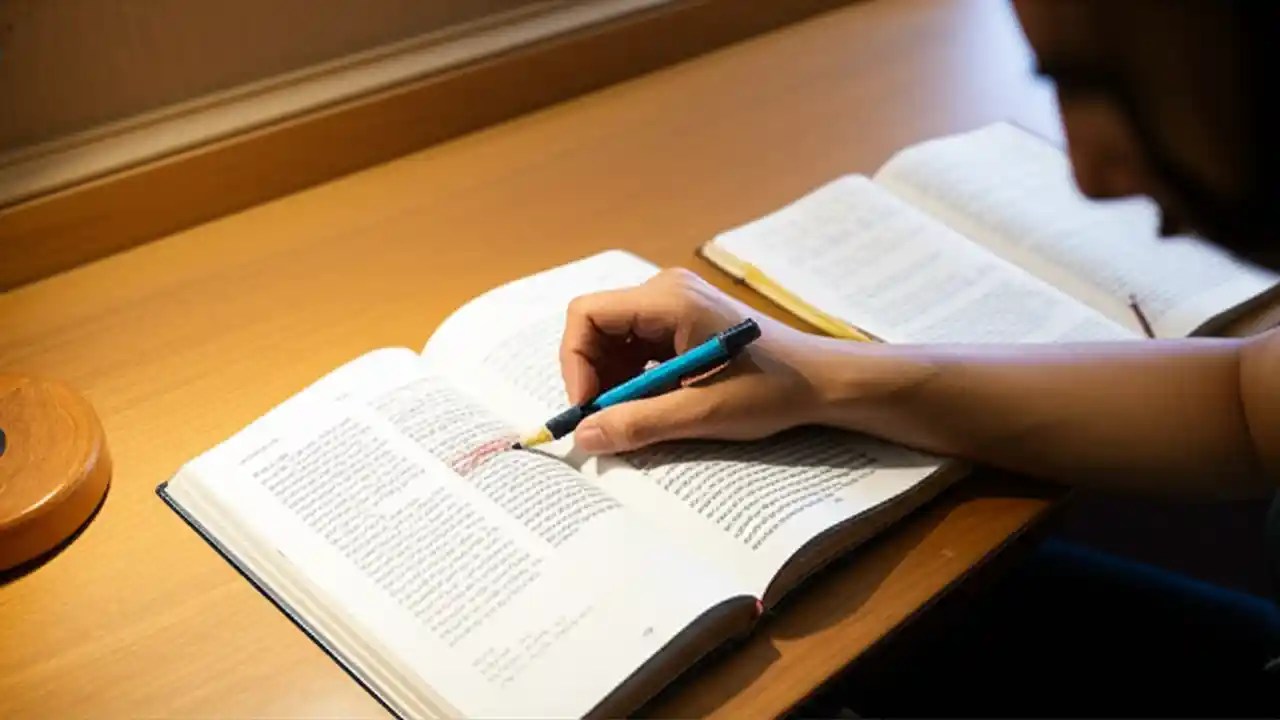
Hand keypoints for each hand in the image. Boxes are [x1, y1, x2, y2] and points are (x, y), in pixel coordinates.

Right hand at [559, 268, 835, 453]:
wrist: (823, 381)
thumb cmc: (771, 390)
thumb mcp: (703, 413)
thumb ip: (640, 422)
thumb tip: (584, 436)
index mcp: (668, 299)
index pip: (587, 315)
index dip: (575, 362)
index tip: (589, 407)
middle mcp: (665, 291)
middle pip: (597, 327)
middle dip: (594, 376)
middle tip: (610, 419)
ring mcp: (675, 303)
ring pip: (614, 339)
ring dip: (614, 381)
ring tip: (638, 416)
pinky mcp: (684, 321)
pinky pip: (638, 345)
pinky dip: (634, 377)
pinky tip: (657, 404)